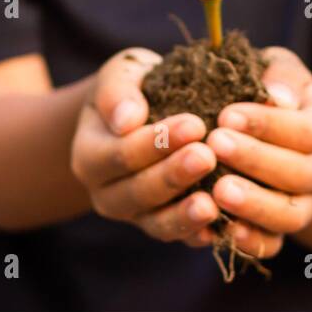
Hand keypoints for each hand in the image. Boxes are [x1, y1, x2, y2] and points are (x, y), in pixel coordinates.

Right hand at [68, 48, 283, 254]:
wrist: (144, 111)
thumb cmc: (134, 87)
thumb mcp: (121, 74)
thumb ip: (117, 91)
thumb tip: (126, 120)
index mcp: (89, 155)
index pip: (119, 155)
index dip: (155, 143)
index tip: (194, 124)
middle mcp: (105, 193)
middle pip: (136, 193)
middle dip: (173, 176)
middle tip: (208, 156)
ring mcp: (134, 215)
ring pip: (155, 223)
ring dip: (184, 214)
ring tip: (213, 203)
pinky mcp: (162, 227)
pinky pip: (179, 237)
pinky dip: (198, 234)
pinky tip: (222, 226)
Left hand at [203, 47, 311, 254]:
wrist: (278, 128)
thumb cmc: (273, 88)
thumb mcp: (279, 69)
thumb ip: (279, 77)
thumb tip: (274, 96)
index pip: (309, 131)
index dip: (269, 125)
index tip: (227, 114)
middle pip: (302, 175)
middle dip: (256, 160)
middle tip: (215, 146)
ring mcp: (310, 203)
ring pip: (291, 215)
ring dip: (254, 205)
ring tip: (217, 191)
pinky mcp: (283, 229)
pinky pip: (274, 244)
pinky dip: (252, 241)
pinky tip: (225, 230)